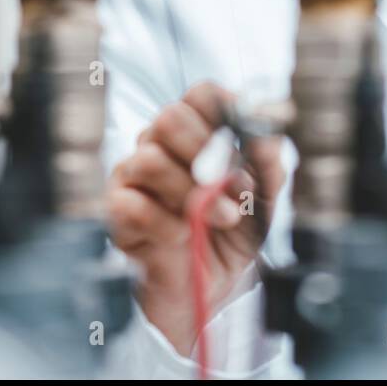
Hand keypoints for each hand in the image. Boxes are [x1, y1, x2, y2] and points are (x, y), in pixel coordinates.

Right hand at [105, 81, 284, 354]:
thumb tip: (269, 139)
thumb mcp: (262, 203)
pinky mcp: (117, 212)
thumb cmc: (230, 238)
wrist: (208, 290)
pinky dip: (166, 221)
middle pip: (170, 117)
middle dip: (207, 151)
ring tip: (221, 218)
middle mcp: (157, 146)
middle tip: (231, 185)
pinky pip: (133, 204)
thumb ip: (269, 168)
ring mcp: (131, 176)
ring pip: (151, 160)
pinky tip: (183, 235)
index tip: (244, 136)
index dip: (224, 108)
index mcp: (193, 135)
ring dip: (193, 192)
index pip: (199, 95)